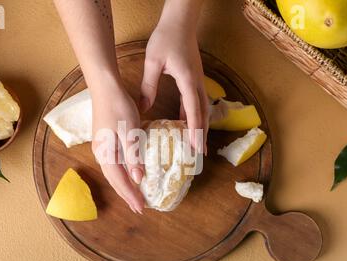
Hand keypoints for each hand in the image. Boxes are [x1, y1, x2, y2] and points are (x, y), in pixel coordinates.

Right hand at [91, 81, 144, 213]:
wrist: (105, 88)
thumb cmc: (119, 108)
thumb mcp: (130, 132)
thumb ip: (133, 157)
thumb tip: (138, 179)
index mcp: (106, 154)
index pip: (120, 181)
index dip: (130, 195)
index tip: (141, 208)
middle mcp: (101, 154)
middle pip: (114, 180)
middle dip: (126, 194)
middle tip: (139, 208)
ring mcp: (101, 147)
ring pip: (113, 173)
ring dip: (123, 186)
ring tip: (133, 196)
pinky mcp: (104, 141)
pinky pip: (113, 164)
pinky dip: (121, 174)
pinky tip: (128, 174)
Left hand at [139, 17, 208, 152]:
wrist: (180, 22)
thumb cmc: (166, 38)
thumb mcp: (153, 62)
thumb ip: (148, 86)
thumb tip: (143, 108)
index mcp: (188, 81)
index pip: (193, 111)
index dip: (194, 131)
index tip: (195, 147)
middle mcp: (197, 84)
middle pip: (203, 114)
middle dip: (202, 135)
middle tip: (199, 154)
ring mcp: (198, 81)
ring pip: (202, 109)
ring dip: (200, 127)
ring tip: (196, 144)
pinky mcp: (194, 79)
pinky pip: (196, 101)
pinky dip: (193, 115)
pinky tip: (185, 123)